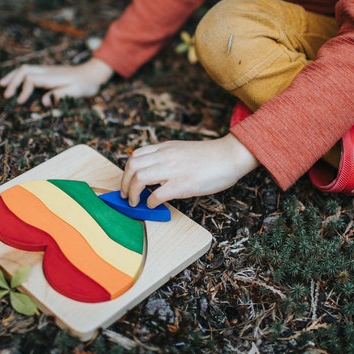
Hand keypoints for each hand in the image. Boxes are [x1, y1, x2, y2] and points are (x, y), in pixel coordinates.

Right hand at [0, 57, 113, 105]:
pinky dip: (18, 76)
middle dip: (13, 81)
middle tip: (5, 95)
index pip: (31, 79)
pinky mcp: (46, 73)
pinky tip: (13, 82)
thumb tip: (43, 101)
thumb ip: (60, 95)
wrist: (92, 73)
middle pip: (24, 70)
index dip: (24, 90)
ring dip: (12, 77)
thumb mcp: (76, 92)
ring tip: (1, 85)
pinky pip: (29, 72)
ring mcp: (46, 70)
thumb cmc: (85, 84)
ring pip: (25, 69)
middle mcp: (47, 71)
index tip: (20, 102)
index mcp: (52, 76)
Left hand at [120, 134, 258, 208]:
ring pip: (139, 178)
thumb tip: (157, 173)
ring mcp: (173, 170)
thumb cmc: (211, 156)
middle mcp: (165, 156)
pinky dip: (149, 202)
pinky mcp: (182, 184)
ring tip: (135, 202)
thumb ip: (168, 157)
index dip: (127, 170)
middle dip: (124, 183)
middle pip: (132, 166)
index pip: (135, 155)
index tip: (127, 181)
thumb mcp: (183, 150)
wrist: (230, 155)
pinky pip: (156, 194)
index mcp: (166, 148)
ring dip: (132, 193)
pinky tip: (152, 205)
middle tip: (126, 195)